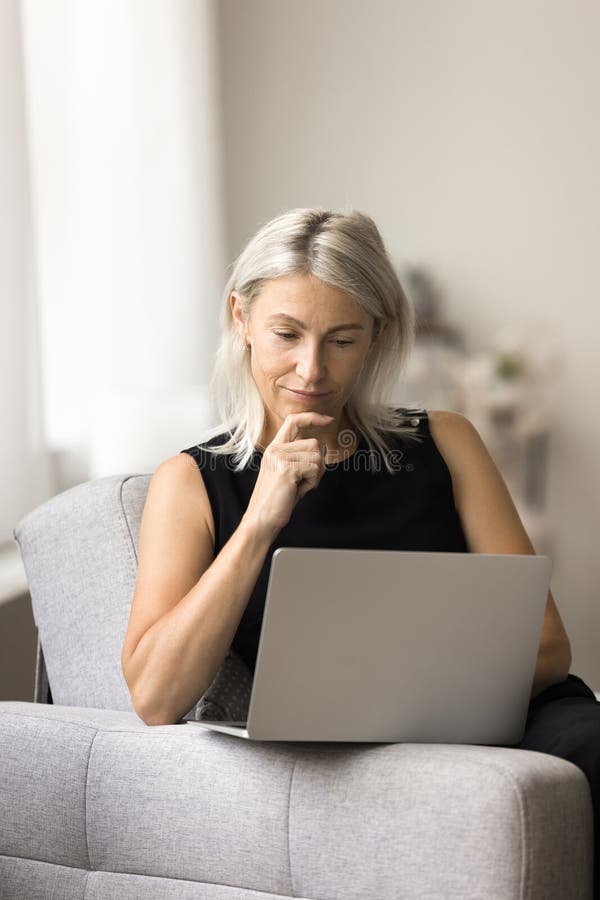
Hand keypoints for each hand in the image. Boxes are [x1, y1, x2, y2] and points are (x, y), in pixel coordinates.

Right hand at [242, 412, 332, 538]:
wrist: (261, 520)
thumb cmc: (278, 501)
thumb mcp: (290, 473)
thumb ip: (302, 457)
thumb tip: (323, 447)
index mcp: (275, 448)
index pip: (294, 420)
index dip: (313, 417)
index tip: (328, 420)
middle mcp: (275, 449)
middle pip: (315, 443)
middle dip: (318, 464)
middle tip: (304, 481)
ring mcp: (280, 457)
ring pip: (318, 456)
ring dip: (315, 475)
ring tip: (299, 486)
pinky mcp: (286, 468)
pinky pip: (315, 469)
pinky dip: (312, 482)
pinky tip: (298, 490)